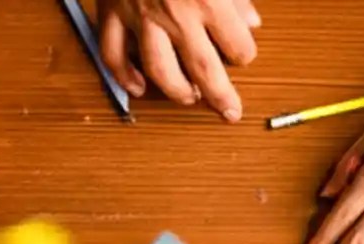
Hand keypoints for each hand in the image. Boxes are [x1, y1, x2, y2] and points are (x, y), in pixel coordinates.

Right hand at [97, 0, 259, 120]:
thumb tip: (251, 22)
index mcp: (209, 0)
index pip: (238, 47)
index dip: (243, 53)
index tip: (241, 53)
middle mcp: (177, 15)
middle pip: (204, 71)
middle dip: (221, 97)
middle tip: (229, 112)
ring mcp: (141, 17)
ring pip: (159, 71)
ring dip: (176, 91)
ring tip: (187, 97)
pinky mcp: (112, 12)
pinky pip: (113, 54)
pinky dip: (123, 76)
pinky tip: (137, 87)